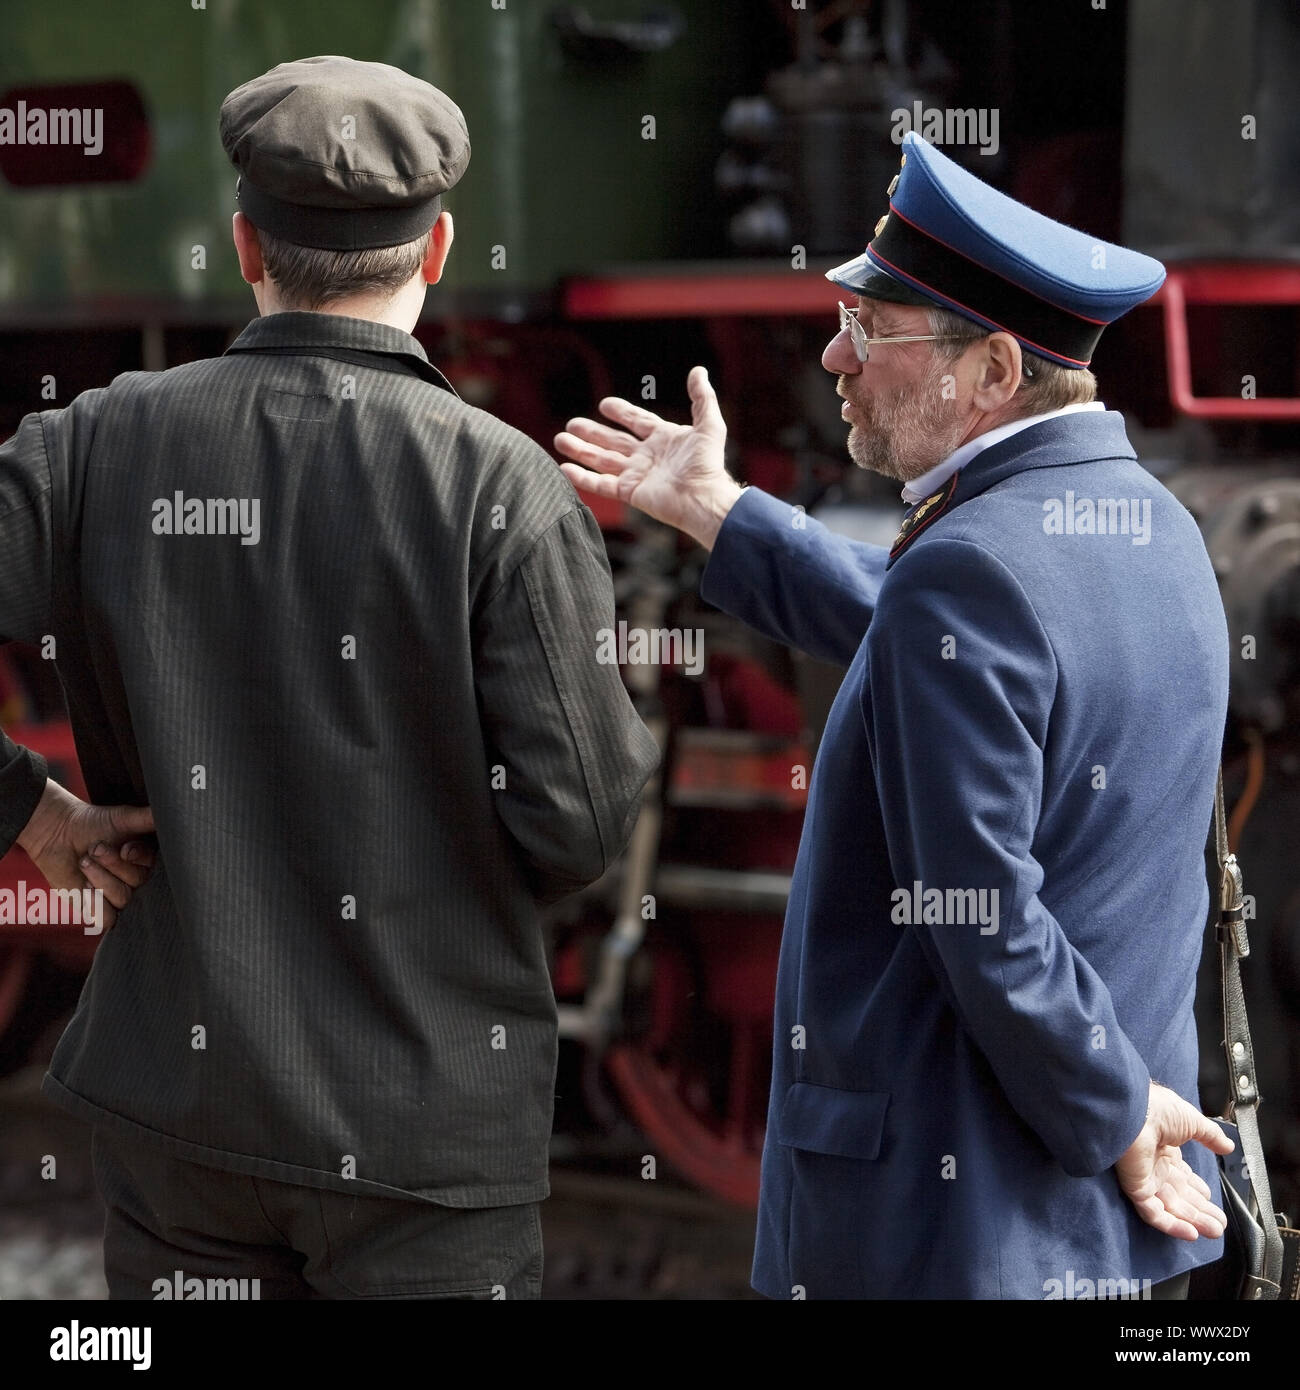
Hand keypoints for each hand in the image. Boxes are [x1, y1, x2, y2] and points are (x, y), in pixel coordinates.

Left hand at [16, 779, 156, 932]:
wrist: (57, 834)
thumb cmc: (92, 823)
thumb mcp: (124, 817)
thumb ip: (149, 818)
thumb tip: (172, 812)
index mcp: (147, 859)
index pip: (155, 866)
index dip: (139, 859)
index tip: (124, 849)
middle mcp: (137, 879)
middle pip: (138, 882)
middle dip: (113, 865)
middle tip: (95, 848)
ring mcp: (118, 896)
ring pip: (122, 899)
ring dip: (100, 880)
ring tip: (83, 862)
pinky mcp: (99, 910)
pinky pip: (107, 919)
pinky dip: (95, 904)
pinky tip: (83, 886)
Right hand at [554, 366, 742, 549]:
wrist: (703, 498)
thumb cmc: (708, 464)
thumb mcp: (709, 424)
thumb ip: (702, 397)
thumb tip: (698, 371)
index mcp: (663, 439)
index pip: (637, 421)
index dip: (621, 412)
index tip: (604, 405)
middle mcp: (647, 456)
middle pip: (613, 441)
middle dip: (591, 432)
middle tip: (571, 425)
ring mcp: (636, 475)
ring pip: (602, 460)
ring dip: (581, 451)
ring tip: (560, 440)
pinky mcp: (629, 493)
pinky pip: (601, 484)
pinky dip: (583, 477)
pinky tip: (565, 468)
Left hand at [1114, 1081, 1234, 1239]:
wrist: (1135, 1110)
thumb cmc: (1158, 1108)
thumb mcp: (1192, 1121)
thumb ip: (1210, 1136)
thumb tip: (1228, 1146)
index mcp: (1165, 1149)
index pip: (1183, 1176)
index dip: (1198, 1190)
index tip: (1211, 1199)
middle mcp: (1155, 1165)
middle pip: (1181, 1196)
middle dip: (1201, 1211)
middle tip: (1219, 1225)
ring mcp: (1144, 1177)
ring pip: (1171, 1208)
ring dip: (1193, 1221)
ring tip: (1214, 1232)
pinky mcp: (1135, 1188)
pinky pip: (1153, 1213)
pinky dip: (1171, 1225)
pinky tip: (1191, 1234)